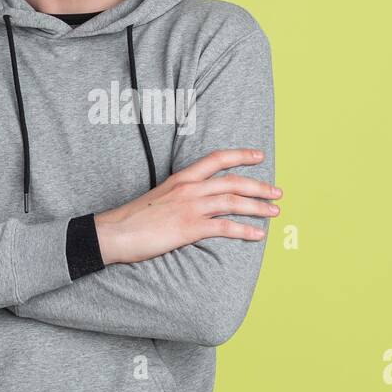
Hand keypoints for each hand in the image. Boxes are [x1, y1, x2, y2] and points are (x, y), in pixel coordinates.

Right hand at [93, 148, 280, 265]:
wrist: (113, 232)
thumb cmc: (133, 218)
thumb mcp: (159, 197)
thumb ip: (180, 195)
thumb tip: (196, 202)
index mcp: (182, 178)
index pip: (216, 159)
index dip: (241, 155)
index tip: (259, 156)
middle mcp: (189, 189)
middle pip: (233, 181)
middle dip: (259, 186)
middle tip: (277, 192)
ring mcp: (190, 208)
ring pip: (233, 202)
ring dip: (258, 207)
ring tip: (274, 212)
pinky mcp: (189, 228)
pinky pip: (224, 228)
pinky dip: (245, 231)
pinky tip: (257, 235)